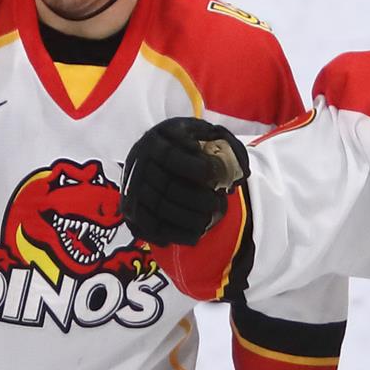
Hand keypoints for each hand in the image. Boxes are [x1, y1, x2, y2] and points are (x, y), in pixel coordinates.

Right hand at [119, 117, 246, 245]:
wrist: (159, 158)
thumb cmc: (192, 146)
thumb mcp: (206, 134)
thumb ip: (226, 145)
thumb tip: (237, 173)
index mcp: (155, 140)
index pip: (171, 156)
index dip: (194, 168)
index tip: (214, 176)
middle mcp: (138, 163)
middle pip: (166, 186)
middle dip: (196, 199)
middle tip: (217, 204)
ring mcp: (132, 188)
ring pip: (159, 209)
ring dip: (189, 219)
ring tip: (209, 220)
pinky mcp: (131, 210)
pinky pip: (150, 228)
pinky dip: (174, 235)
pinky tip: (195, 235)